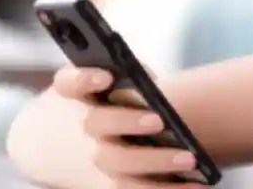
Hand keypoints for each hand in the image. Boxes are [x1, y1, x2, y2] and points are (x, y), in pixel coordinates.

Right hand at [51, 66, 207, 187]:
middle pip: (98, 123)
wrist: (56, 146)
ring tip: (190, 157)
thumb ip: (126, 76)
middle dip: (126, 121)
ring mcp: (96, 158)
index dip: (85, 79)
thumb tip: (152, 80)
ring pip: (120, 163)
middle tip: (159, 120)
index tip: (105, 77)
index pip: (70, 83)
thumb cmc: (94, 105)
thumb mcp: (100, 85)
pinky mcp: (109, 184)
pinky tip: (196, 185)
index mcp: (76, 95)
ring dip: (155, 161)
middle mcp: (84, 126)